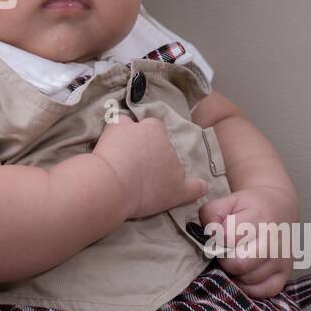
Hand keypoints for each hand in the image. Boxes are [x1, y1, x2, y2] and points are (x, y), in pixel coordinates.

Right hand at [94, 114, 209, 220]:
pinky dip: (197, 187)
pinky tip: (201, 187)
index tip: (135, 144)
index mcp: (154, 129)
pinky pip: (194, 187)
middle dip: (154, 154)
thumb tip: (126, 120)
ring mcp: (175, 168)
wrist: (112, 182)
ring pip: (175, 167)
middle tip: (136, 165)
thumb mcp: (113, 128)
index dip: (145, 136)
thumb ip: (122, 122)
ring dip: (165, 171)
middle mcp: (168, 146)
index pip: (155, 127)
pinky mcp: (177, 190)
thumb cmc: (109, 153)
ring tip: (146, 182)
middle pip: (165, 148)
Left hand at [198, 185, 297, 298]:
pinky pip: (263, 291)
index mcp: (259, 219)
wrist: (279, 208)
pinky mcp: (286, 274)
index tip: (219, 238)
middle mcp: (274, 241)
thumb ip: (211, 215)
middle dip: (225, 260)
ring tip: (236, 259)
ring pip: (249, 280)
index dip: (218, 240)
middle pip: (239, 264)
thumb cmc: (249, 208)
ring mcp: (282, 259)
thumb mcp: (227, 202)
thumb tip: (209, 237)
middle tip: (225, 252)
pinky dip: (249, 286)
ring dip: (236, 274)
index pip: (228, 238)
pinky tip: (245, 273)